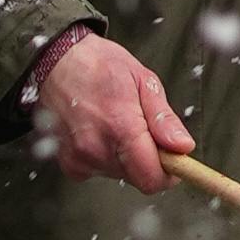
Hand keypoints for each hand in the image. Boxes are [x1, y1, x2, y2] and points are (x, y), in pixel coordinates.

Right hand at [30, 27, 191, 192]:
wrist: (56, 62)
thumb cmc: (99, 64)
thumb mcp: (143, 80)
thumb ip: (164, 119)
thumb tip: (182, 147)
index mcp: (120, 126)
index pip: (151, 178)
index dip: (169, 173)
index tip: (174, 160)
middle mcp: (97, 148)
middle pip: (138, 177)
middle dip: (148, 158)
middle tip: (142, 128)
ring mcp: (80, 158)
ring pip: (120, 174)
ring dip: (126, 157)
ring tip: (116, 123)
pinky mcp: (69, 164)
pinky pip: (100, 171)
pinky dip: (106, 157)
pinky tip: (100, 131)